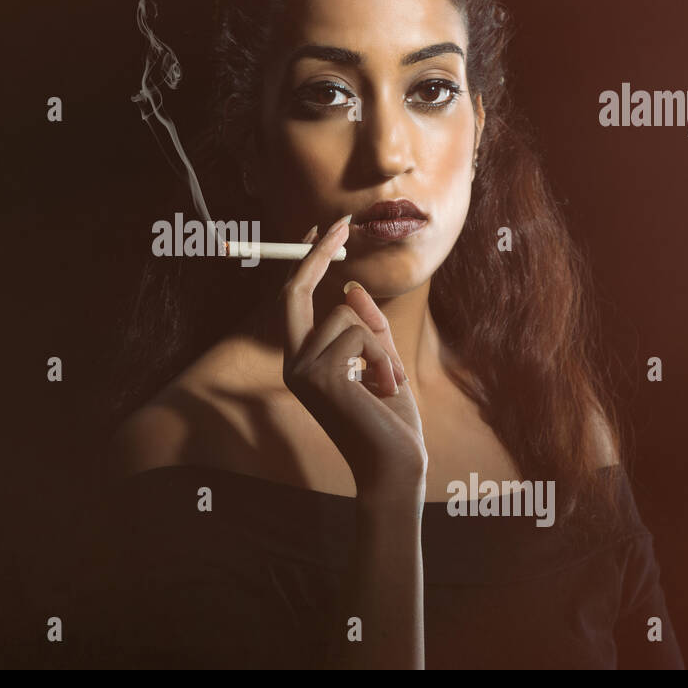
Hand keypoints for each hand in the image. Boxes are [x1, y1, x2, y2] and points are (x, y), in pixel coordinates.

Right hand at [280, 216, 427, 497]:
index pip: (298, 301)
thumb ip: (366, 325)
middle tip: (342, 223)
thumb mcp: (381, 360)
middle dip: (317, 254)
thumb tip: (351, 286)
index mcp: (303, 360)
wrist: (393, 464)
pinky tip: (384, 390)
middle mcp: (294, 363)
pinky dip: (383, 358)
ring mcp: (301, 369)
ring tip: (387, 380)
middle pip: (296, 292)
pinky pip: (360, 335)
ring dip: (380, 342)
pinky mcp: (318, 375)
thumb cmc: (390, 418)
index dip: (309, 263)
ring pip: (346, 314)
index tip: (326, 231)